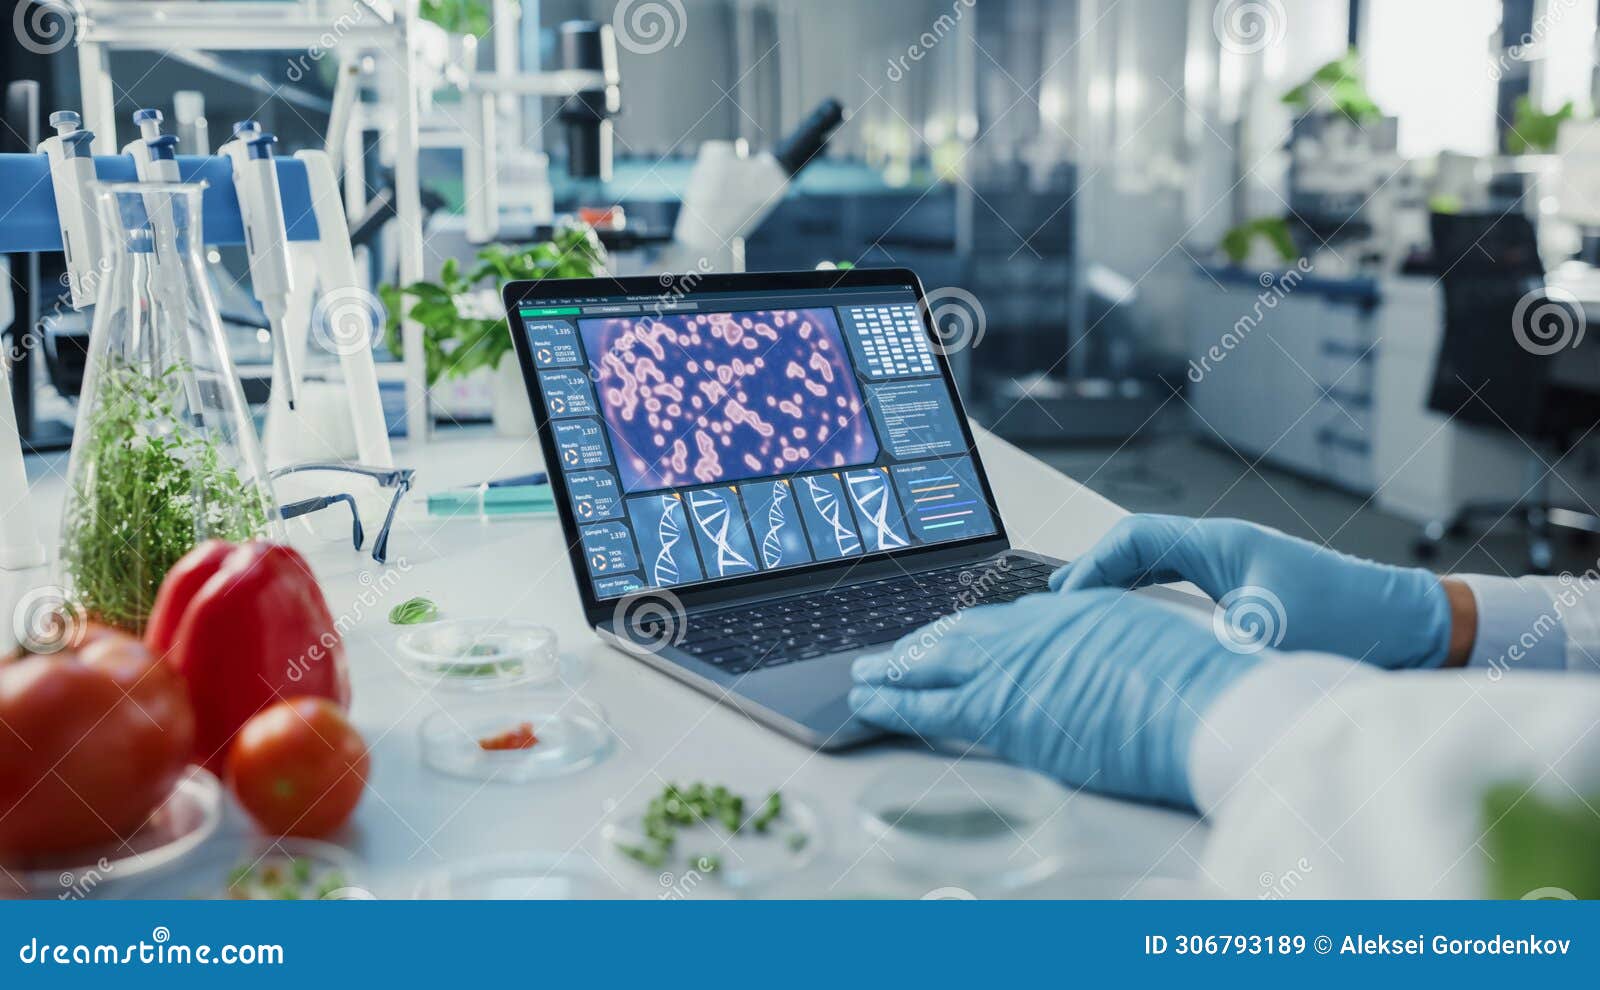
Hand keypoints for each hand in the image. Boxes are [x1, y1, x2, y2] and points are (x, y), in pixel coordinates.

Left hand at [849, 590, 1258, 808]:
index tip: (958, 639)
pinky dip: (893, 703)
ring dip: (896, 670)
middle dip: (926, 644)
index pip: (1015, 622)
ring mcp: (1018, 663)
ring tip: (865, 676)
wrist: (1209, 707)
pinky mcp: (1000, 707)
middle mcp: (1042, 627)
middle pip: (968, 633)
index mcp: (1084, 611)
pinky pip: (929, 705)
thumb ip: (1125, 661)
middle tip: (893, 653)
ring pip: (937, 663)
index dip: (979, 634)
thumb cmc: (1208, 696)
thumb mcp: (1165, 656)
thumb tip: (1112, 683)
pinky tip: (868, 703)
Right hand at [1049, 514, 1451, 668]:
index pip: (1136, 537)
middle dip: (1095, 572)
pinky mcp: (1250, 590)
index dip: (1093, 566)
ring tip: (1085, 611)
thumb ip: (1210, 646)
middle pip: (1139, 546)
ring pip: (1158, 563)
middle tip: (1059, 604)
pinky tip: (1136, 622)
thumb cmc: (1352, 620)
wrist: (1415, 625)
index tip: (1065, 599)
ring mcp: (1237, 566)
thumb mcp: (1271, 634)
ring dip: (1121, 583)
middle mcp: (1226, 547)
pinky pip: (1180, 583)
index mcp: (1223, 543)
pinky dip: (1149, 596)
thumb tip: (1157, 668)